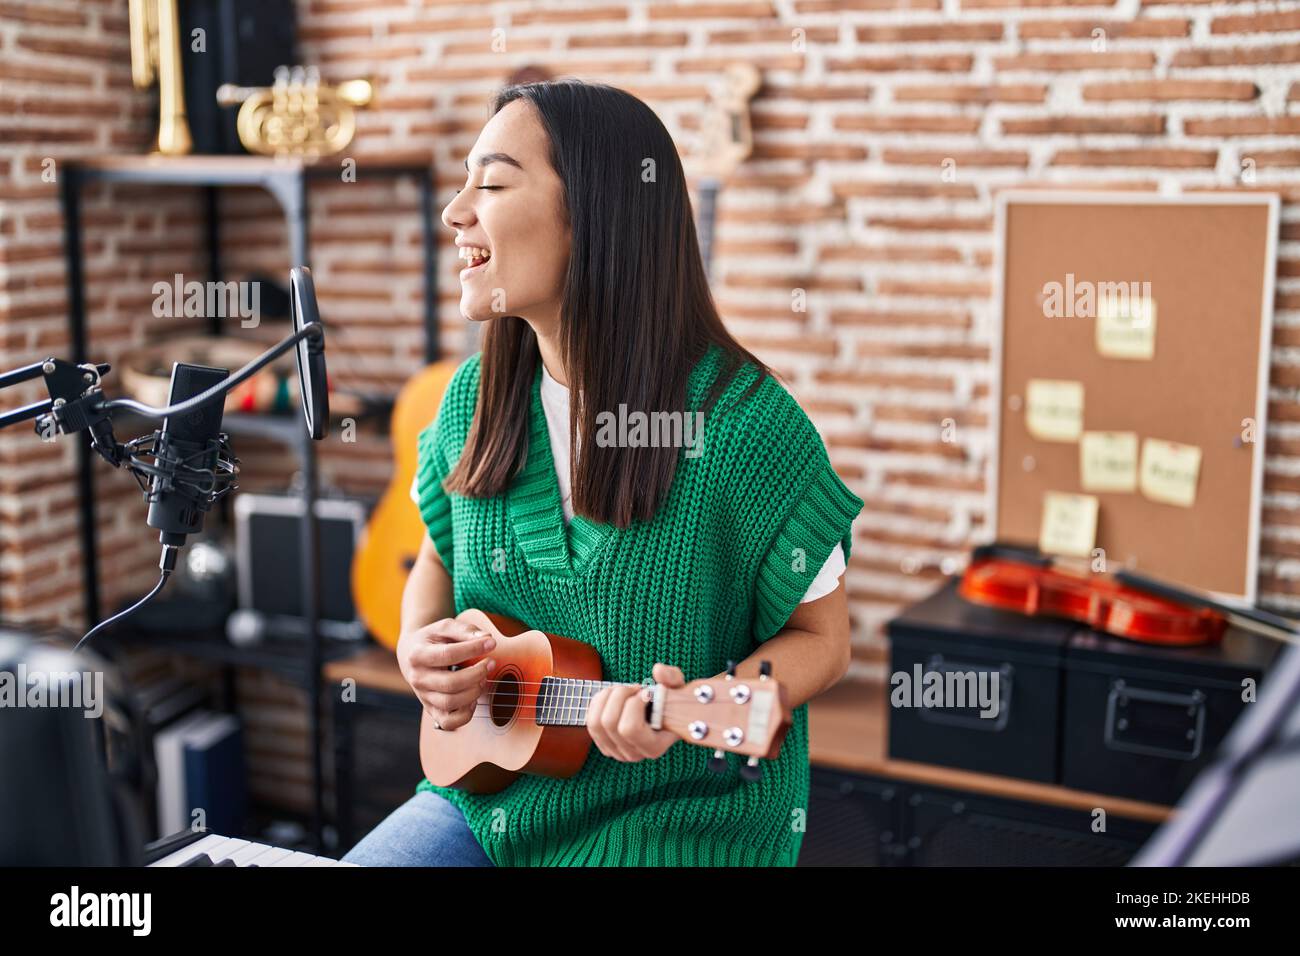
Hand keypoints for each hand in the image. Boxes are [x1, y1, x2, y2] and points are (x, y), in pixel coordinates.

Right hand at [397, 617, 496, 731]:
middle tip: (490, 663)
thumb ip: (464, 630)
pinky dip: (466, 714)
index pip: (448, 655)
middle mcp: (418, 679)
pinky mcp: (431, 710)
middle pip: (450, 683)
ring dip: (474, 692)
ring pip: (451, 703)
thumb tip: (486, 638)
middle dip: (477, 674)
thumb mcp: (444, 627)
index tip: (492, 643)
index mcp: (417, 655)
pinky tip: (473, 697)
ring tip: (483, 678)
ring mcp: (424, 697)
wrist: (412, 656)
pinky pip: (449, 722)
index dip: (473, 649)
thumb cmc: (433, 639)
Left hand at [586, 663, 685, 761]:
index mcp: (653, 748)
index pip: (630, 729)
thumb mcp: (678, 689)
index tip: (646, 693)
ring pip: (596, 723)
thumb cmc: (670, 703)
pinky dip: (599, 702)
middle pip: (609, 723)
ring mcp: (616, 752)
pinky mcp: (603, 744)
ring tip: (623, 690)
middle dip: (620, 695)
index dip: (635, 704)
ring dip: (607, 697)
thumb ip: (673, 677)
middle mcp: (633, 754)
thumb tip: (658, 671)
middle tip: (634, 688)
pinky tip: (614, 696)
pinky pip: (590, 721)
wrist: (661, 716)